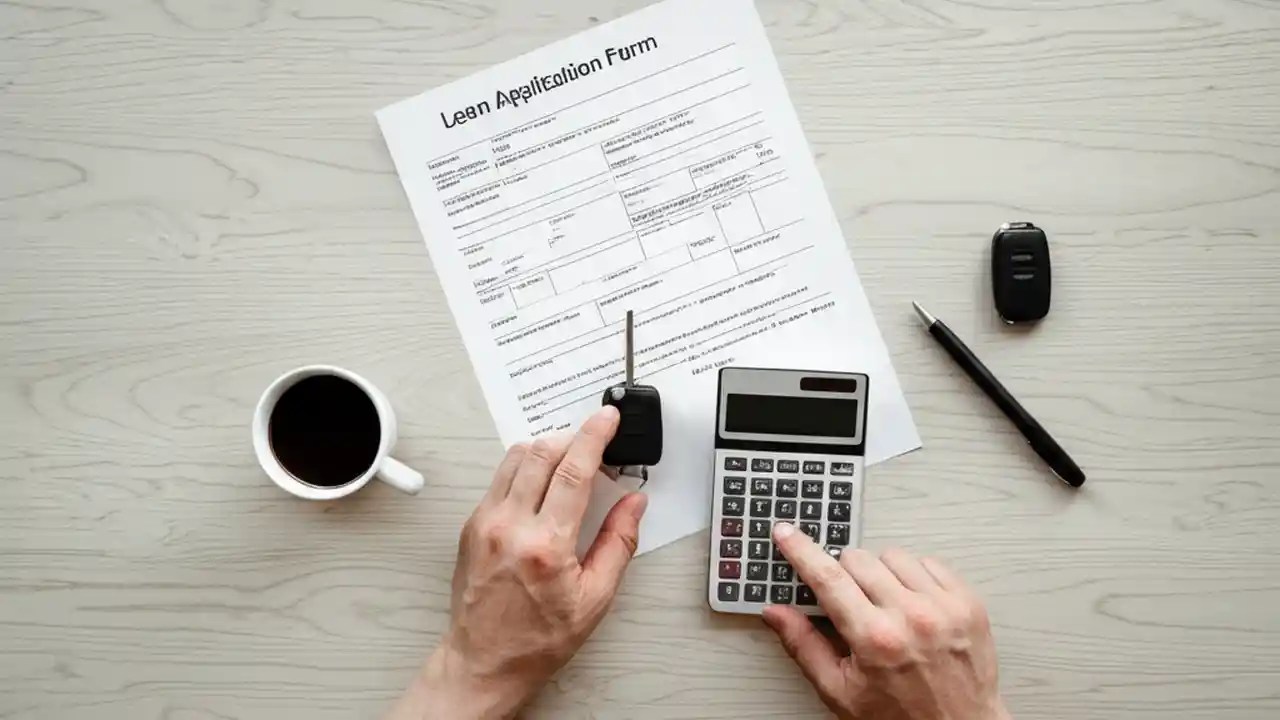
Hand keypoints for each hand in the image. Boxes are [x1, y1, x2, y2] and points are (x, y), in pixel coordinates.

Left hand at [388, 406, 647, 719]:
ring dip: (547, 448)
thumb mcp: (595, 598)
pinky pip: (500, 479)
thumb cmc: (537, 639)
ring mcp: (485, 523)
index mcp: (546, 546)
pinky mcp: (472, 525)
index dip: (594, 435)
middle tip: (594, 438)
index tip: (607, 418)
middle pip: (541, 452)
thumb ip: (619, 543)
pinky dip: (524, 468)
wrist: (484, 661)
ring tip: (570, 458)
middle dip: (572, 436)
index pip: (573, 470)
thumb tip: (634, 503)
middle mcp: (510, 527)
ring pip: (515, 458)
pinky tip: (542, 483)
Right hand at [764, 524, 1009, 719]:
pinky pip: (930, 562)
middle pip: (858, 558)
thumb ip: (804, 646)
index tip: (787, 533)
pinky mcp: (967, 602)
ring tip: (883, 604)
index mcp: (875, 639)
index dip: (801, 550)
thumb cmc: (900, 717)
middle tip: (849, 601)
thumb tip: (775, 612)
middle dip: (844, 574)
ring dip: (880, 572)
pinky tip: (911, 601)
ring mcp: (944, 607)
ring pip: (893, 555)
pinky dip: (914, 575)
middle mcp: (912, 617)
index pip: (828, 577)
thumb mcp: (840, 691)